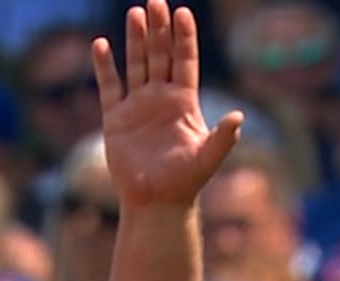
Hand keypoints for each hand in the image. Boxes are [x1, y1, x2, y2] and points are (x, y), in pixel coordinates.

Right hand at [91, 0, 242, 207]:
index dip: (184, 37)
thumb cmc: (185, 182)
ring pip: (136, 65)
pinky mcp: (115, 119)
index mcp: (184, 102)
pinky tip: (101, 45)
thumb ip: (223, 137)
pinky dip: (104, 66)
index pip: (184, 61)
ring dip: (136, 40)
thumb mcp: (208, 158)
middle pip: (160, 55)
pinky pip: (109, 87)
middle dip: (159, 29)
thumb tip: (239, 117)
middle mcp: (161, 98)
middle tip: (155, 2)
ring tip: (135, 13)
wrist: (155, 202)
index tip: (182, 13)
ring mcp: (137, 106)